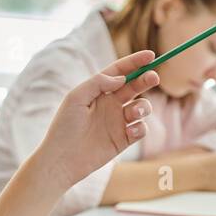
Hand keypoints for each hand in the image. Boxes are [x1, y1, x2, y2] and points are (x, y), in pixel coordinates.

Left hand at [36, 50, 159, 192]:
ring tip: (134, 113)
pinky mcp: (123, 140)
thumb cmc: (64, 128)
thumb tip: (121, 78)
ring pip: (142, 107)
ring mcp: (117, 122)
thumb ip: (98, 83)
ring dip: (144, 107)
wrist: (62, 160)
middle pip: (135, 86)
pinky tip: (129, 132)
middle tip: (153, 78)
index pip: (120, 72)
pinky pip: (141, 129)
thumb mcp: (76, 98)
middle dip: (146, 79)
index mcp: (98, 92)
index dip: (135, 62)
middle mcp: (110, 105)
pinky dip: (140, 128)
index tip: (151, 55)